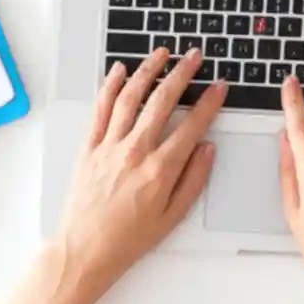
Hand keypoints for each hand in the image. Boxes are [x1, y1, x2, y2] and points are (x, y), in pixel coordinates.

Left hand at [57, 47, 225, 293]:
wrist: (85, 249)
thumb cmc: (128, 239)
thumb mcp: (173, 216)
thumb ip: (194, 180)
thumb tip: (207, 149)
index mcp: (161, 170)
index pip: (192, 125)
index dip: (209, 102)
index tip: (219, 87)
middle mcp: (135, 152)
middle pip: (162, 101)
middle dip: (182, 74)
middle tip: (194, 57)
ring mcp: (109, 146)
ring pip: (131, 97)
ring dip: (148, 71)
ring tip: (162, 53)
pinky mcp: (89, 147)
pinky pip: (101, 109)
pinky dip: (111, 86)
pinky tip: (120, 71)